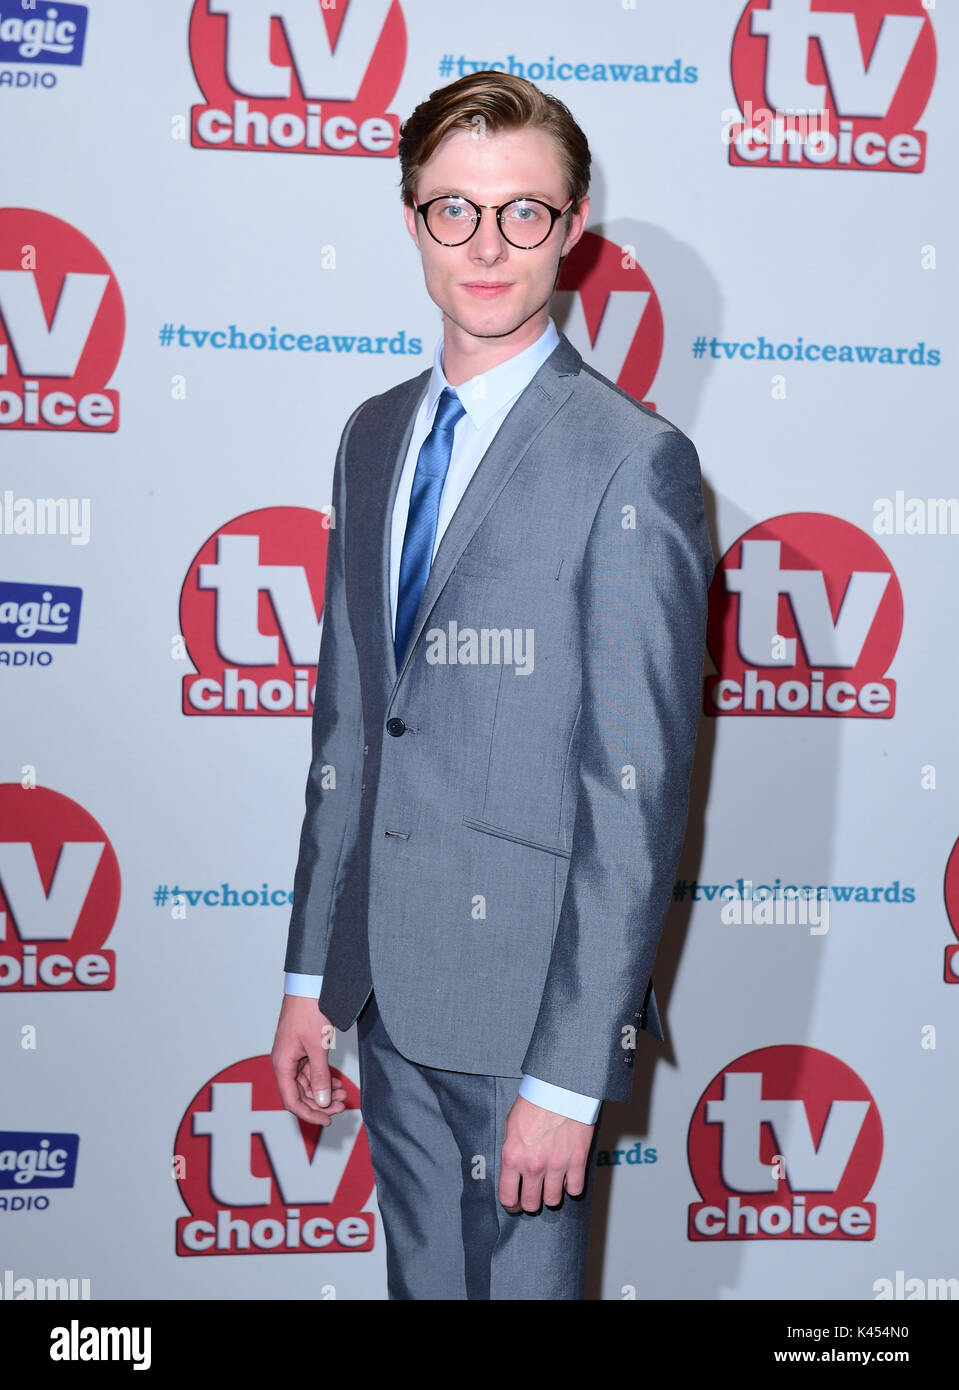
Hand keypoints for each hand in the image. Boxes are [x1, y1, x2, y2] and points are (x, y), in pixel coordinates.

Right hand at [271, 994, 346, 1125]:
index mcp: (282, 1064)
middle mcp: (285, 1062)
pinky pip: (310, 1071)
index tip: (327, 1120)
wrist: (309, 985)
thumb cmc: (309, 1010)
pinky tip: (336, 1083)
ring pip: (307, 1084)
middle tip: (342, 1106)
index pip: (292, 1100)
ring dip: (324, 1091)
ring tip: (343, 1094)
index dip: (309, 1114)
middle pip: (300, 1094)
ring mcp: (293, 1056)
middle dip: (320, 1103)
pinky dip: (323, 1078)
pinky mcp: (301, 1049)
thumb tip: (321, 1101)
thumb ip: (319, 1076)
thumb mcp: (317, 1046)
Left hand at [499, 1094, 594, 1212]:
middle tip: (534, 1194)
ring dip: (551, 1195)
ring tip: (551, 1183)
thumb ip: (511, 1151)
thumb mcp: (510, 1125)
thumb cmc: (534, 1101)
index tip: (515, 1204)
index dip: (511, 1204)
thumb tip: (512, 1169)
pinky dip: (572, 1186)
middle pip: (531, 1203)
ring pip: (553, 1200)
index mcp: (512, 1157)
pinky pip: (575, 1189)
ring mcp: (556, 1165)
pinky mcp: (577, 1161)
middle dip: (531, 1202)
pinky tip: (568, 1176)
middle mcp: (533, 1166)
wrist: (560, 1087)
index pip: (508, 1196)